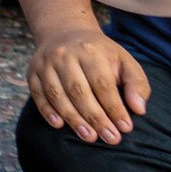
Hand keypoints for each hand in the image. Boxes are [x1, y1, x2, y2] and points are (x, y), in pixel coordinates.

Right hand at [29, 23, 150, 144]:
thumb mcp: (124, 61)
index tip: (125, 128)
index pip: (102, 83)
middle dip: (95, 117)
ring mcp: (45, 63)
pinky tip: (59, 125)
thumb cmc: (100, 54)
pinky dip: (47, 110)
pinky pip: (37, 93)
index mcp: (90, 51)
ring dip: (72, 118)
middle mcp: (64, 55)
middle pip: (78, 90)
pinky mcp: (32, 71)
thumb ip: (137, 84)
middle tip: (110, 138)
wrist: (64, 33)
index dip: (114, 107)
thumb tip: (138, 109)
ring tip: (88, 137)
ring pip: (57, 94)